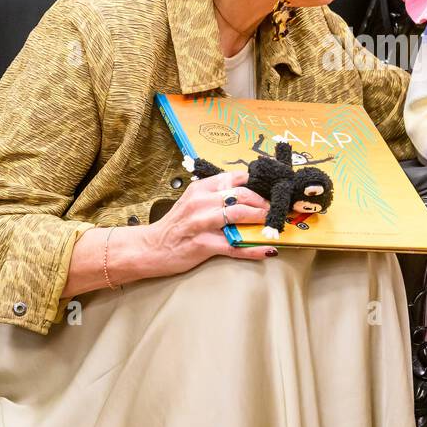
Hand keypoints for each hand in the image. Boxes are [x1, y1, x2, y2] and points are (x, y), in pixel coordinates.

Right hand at [140, 171, 275, 275]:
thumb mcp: (194, 202)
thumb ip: (217, 196)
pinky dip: (253, 248)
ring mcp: (201, 223)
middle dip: (264, 203)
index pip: (236, 177)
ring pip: (239, 215)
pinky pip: (234, 246)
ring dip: (262, 220)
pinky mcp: (203, 244)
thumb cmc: (177, 226)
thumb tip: (250, 196)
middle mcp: (201, 201)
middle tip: (276, 211)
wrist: (150, 248)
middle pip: (242, 195)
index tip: (273, 190)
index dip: (259, 183)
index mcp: (201, 188)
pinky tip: (267, 249)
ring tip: (275, 225)